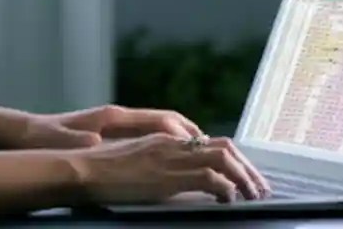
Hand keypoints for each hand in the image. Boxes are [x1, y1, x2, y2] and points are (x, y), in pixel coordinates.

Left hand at [55, 104, 203, 140]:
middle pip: (165, 119)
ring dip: (182, 135)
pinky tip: (175, 154)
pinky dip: (168, 141)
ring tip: (204, 151)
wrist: (30, 132)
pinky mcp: (113, 130)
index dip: (180, 132)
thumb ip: (78, 141)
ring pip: (160, 125)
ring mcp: (117, 122)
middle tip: (216, 147)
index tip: (200, 143)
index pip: (155, 119)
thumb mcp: (62, 140)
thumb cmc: (46, 137)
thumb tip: (94, 142)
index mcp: (111, 117)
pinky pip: (149, 133)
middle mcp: (118, 116)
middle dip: (191, 132)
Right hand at [70, 132, 271, 204]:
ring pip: (224, 159)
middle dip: (247, 168)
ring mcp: (172, 158)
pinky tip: (229, 201)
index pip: (211, 143)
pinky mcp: (169, 176)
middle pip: (225, 147)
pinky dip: (226, 189)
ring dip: (244, 177)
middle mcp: (173, 144)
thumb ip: (158, 164)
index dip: (234, 159)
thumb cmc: (99, 171)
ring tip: (253, 195)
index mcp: (166, 140)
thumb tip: (177, 179)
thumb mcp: (134, 162)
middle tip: (260, 188)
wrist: (82, 169)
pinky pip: (210, 179)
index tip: (245, 176)